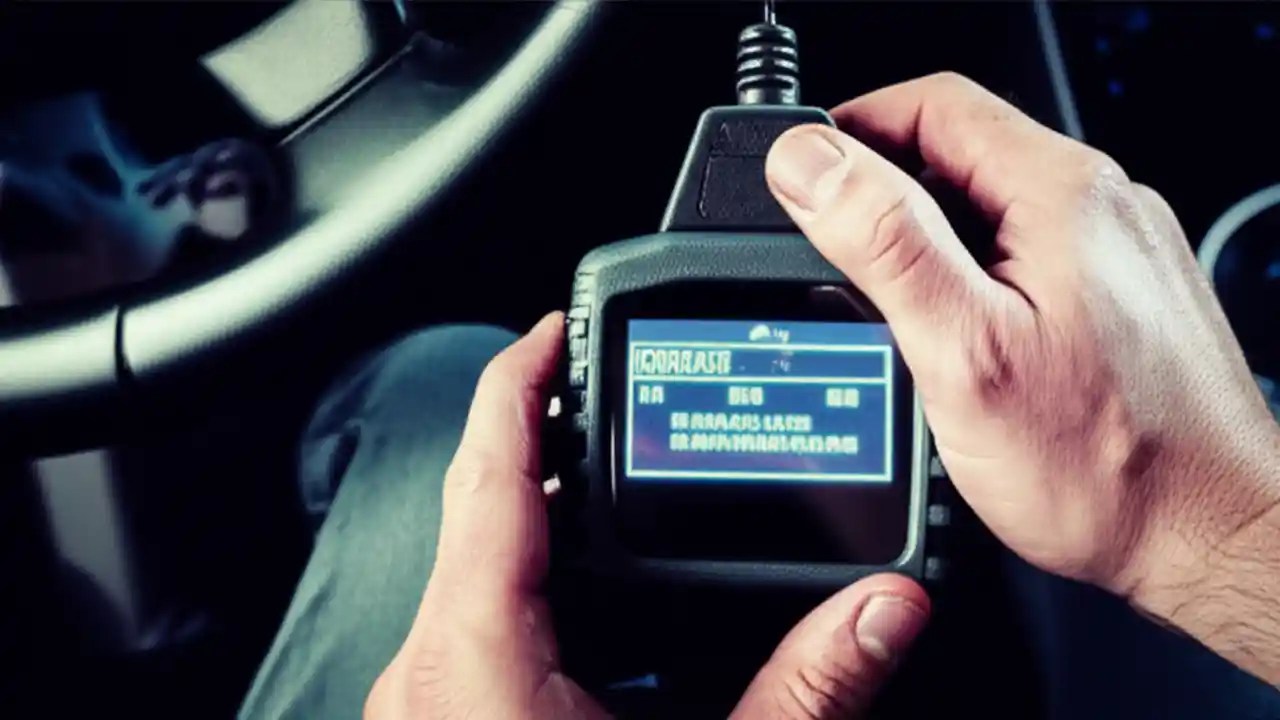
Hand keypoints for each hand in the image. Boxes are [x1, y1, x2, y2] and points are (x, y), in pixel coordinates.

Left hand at [365, 313, 929, 718]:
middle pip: (482, 512)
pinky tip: (593, 596)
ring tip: (611, 472)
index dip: (523, 381)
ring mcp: (425, 705)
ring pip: (476, 571)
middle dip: (547, 445)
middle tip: (614, 389)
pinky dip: (533, 585)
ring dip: (542, 519)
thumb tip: (885, 609)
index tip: (558, 323)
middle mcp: (429, 672)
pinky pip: (477, 625)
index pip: (489, 472)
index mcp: (474, 659)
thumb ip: (801, 694)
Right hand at [765, 73, 1279, 677]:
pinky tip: (953, 336)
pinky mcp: (1116, 294)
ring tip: (888, 311)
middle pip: (958, 153)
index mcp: (1061, 194)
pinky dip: (970, 277)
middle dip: (881, 194)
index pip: (932, 105)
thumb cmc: (1107, 466)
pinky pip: (1023, 252)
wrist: (1205, 539)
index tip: (800, 179)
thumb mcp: (966, 350)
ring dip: (924, 241)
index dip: (850, 130)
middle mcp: (1099, 206)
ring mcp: (1113, 250)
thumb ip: (885, 244)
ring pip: (987, 207)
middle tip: (831, 260)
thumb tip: (810, 162)